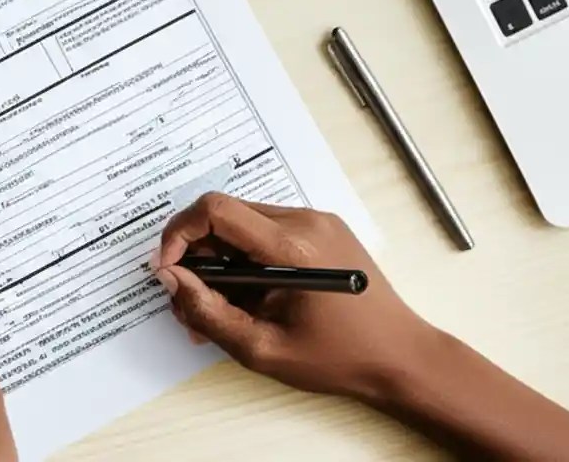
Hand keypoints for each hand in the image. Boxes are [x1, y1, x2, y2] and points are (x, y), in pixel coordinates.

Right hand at [152, 193, 435, 401]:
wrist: (401, 357)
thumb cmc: (340, 358)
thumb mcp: (262, 348)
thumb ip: (208, 312)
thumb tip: (170, 279)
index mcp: (294, 247)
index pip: (216, 209)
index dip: (179, 233)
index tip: (167, 268)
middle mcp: (306, 222)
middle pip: (225, 215)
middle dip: (196, 255)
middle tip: (189, 300)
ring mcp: (317, 222)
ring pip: (242, 223)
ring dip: (219, 260)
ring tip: (219, 307)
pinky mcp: (322, 230)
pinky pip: (265, 231)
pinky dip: (244, 259)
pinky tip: (246, 297)